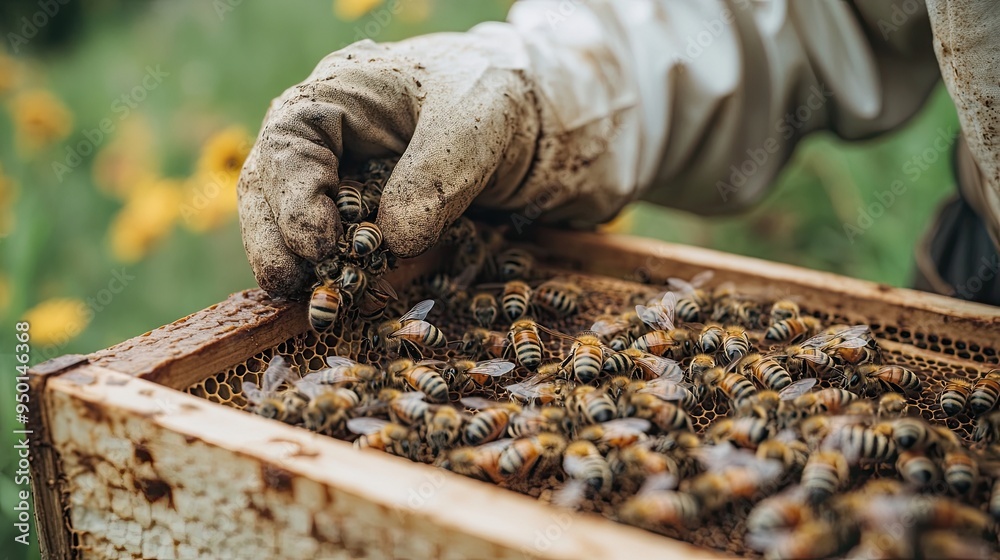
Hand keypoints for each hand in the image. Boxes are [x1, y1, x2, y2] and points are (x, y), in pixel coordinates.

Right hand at [238, 11, 652, 298]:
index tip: (319, 244)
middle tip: (292, 285)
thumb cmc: (500, 100)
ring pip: (290, 221)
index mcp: (342, 94)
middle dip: (276, 237)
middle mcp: (328, 138)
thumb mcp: (480, 122)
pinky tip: (344, 300)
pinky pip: (335, 247)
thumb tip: (394, 240)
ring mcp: (342, 180)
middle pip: (269, 185)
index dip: (291, 195)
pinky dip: (336, 274)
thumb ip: (438, 174)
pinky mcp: (365, 219)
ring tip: (311, 300)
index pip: (289, 140)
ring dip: (296, 262)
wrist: (536, 124)